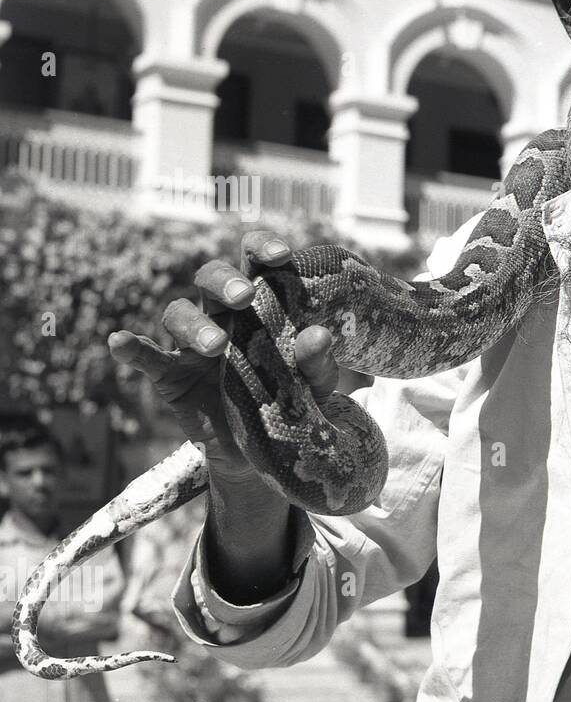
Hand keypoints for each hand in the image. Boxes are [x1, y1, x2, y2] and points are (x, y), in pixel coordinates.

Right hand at [108, 231, 339, 485]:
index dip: (261, 249)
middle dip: (224, 282)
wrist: (263, 452)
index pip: (254, 264)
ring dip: (194, 325)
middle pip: (209, 278)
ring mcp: (191, 345)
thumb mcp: (313, 385)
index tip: (281, 255)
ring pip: (179, 314)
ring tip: (217, 346)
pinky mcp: (171, 376)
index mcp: (259, 306)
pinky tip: (120, 342)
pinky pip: (148, 358)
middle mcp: (220, 316)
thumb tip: (320, 335)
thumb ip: (316, 361)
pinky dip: (132, 349)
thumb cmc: (291, 401)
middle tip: (245, 297)